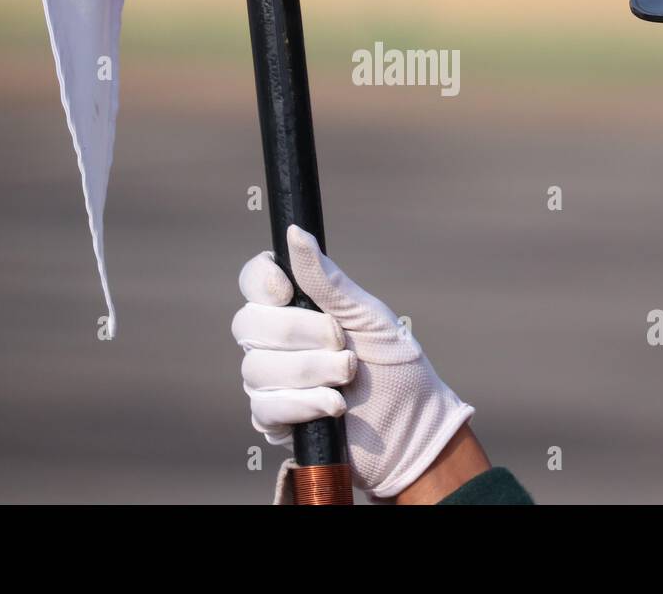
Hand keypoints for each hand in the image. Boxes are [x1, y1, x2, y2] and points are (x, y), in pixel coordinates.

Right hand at [230, 224, 476, 498]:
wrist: (413, 429)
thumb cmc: (396, 366)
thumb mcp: (367, 316)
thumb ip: (327, 281)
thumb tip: (295, 231)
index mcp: (297, 305)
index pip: (254, 280)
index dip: (262, 282)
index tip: (288, 291)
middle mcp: (276, 339)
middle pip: (249, 324)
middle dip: (300, 334)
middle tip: (343, 344)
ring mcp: (273, 380)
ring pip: (255, 367)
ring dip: (309, 372)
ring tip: (348, 379)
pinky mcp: (276, 419)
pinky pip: (264, 407)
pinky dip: (302, 405)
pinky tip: (334, 407)